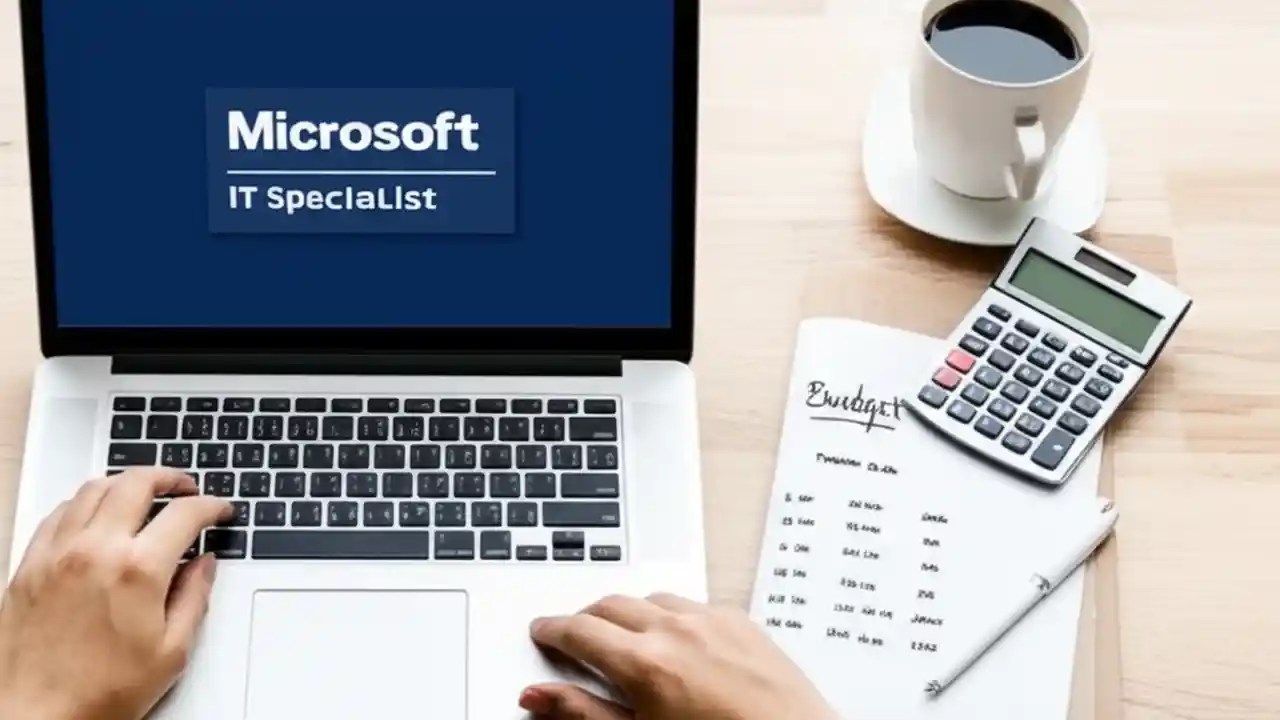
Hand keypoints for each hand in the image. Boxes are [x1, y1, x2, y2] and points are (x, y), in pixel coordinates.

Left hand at [0, 468, 231, 719]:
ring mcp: (57, 554)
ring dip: (126, 483)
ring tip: (143, 493)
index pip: (185, 513)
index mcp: (139, 571)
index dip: (212, 506)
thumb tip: (204, 565)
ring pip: (94, 489)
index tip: (219, 510)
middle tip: (185, 487)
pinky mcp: (29, 565)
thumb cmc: (98, 694)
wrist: (33, 717)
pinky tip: (96, 516)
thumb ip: (195, 598)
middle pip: (137, 483)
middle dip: (170, 478)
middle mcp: (96, 551)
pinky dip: (84, 503)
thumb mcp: (171, 652)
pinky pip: (58, 513)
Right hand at [520, 593, 836, 719]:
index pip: (579, 631)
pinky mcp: (742, 622)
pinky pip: (692, 604)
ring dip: (629, 613)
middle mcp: (678, 631)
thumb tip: (537, 696)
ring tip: (623, 639)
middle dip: (586, 618)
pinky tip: (674, 639)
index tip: (542, 631)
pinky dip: (670, 614)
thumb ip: (584, 715)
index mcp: (646, 664)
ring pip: (651, 598)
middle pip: (610, 605)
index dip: (552, 630)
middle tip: (573, 637)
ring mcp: (713, 621)